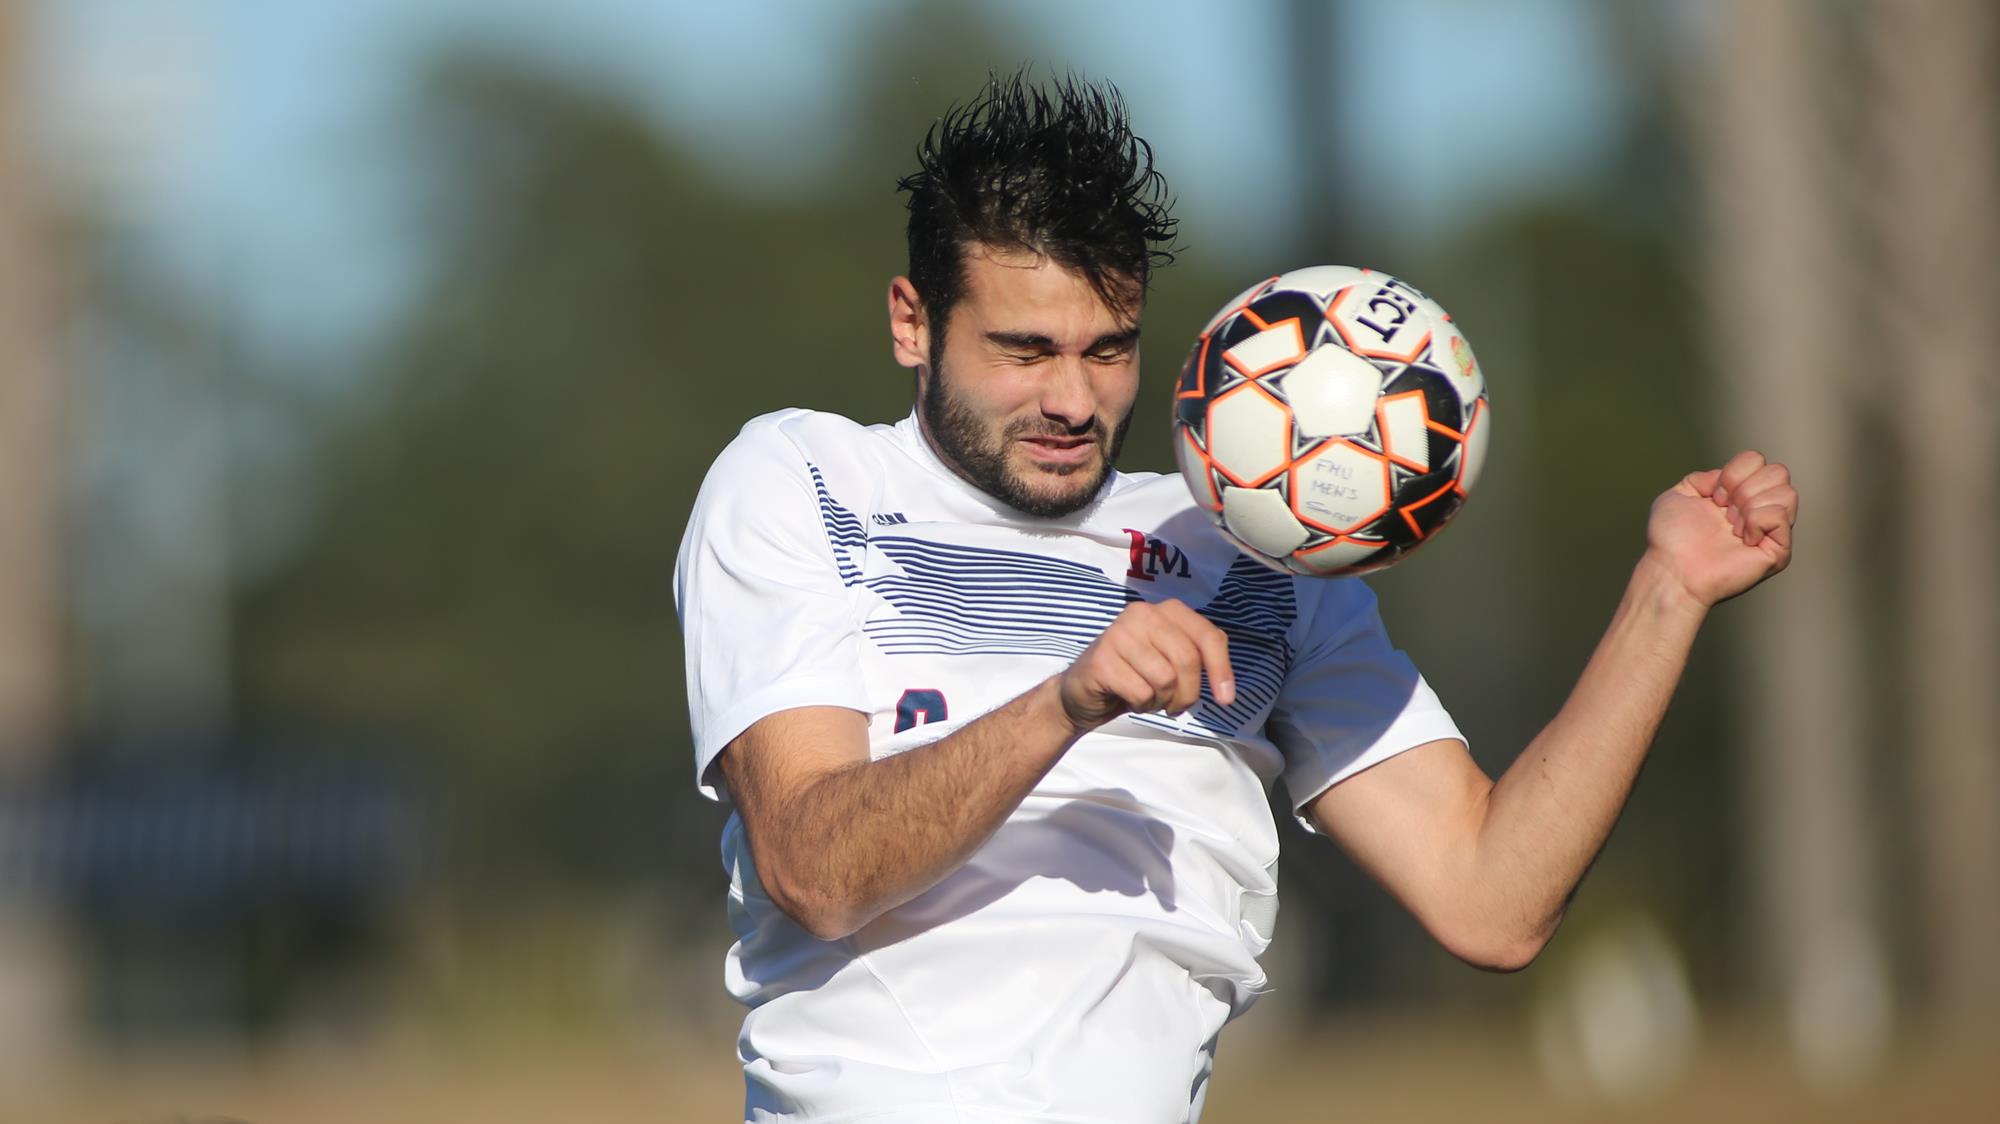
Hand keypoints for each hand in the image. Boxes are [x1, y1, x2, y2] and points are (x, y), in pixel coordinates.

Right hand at [1057, 599, 1235, 732]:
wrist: (1081, 692)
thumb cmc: (1134, 675)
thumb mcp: (1170, 660)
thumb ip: (1197, 658)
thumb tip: (1225, 686)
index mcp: (1166, 610)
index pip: (1207, 635)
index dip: (1222, 669)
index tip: (1226, 699)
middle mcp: (1143, 613)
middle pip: (1188, 659)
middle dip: (1188, 693)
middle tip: (1175, 705)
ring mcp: (1119, 634)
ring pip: (1166, 679)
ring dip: (1162, 700)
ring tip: (1147, 697)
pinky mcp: (1102, 659)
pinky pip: (1142, 692)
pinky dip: (1141, 705)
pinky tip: (1128, 697)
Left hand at [1644, 450, 1797, 607]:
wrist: (1672, 568)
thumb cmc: (1671, 538)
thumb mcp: (1681, 494)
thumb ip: (1706, 477)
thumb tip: (1729, 475)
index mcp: (1740, 495)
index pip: (1757, 460)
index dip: (1733, 473)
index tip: (1714, 498)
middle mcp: (1760, 510)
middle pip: (1778, 472)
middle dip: (1743, 487)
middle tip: (1724, 513)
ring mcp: (1772, 531)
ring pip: (1787, 492)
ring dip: (1750, 505)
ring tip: (1732, 527)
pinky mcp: (1779, 550)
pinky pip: (1780, 517)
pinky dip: (1756, 522)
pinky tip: (1742, 539)